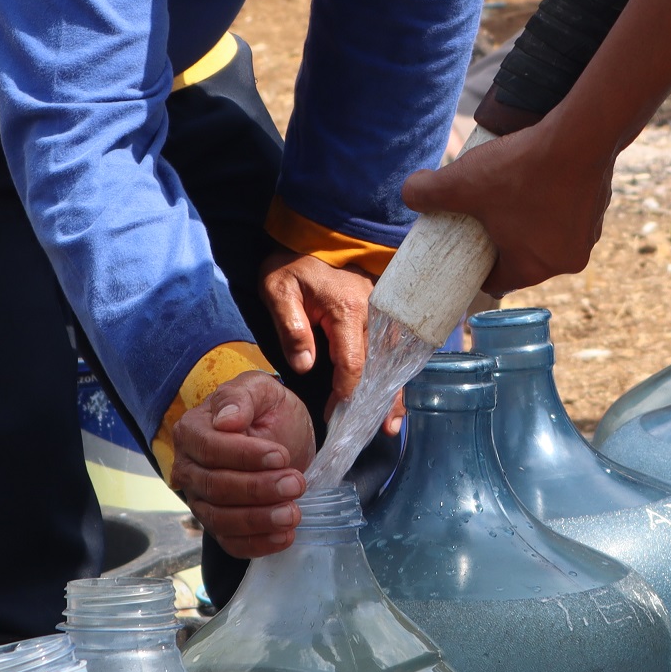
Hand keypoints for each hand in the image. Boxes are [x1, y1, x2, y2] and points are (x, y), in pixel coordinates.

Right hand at [169, 371, 311, 557]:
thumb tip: (226, 420)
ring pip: (220, 519)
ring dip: (258, 520)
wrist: (280, 434)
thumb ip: (241, 397)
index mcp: (192, 431)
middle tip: (296, 484)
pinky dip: (256, 544)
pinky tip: (284, 537)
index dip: (245, 456)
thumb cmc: (266, 409)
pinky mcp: (219, 524)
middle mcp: (188, 468)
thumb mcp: (260, 390)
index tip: (281, 456)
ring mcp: (200, 500)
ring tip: (293, 514)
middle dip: (257, 489)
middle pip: (215, 486)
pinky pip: (230, 542)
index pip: (210, 448)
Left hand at [260, 244, 406, 435]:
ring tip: (391, 425)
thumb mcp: (278, 289)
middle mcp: (373, 313)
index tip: (334, 414)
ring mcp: (380, 315)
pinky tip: (392, 400)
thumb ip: (291, 326)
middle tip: (379, 431)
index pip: (352, 361)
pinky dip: (392, 377)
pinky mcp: (380, 318)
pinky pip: (390, 352)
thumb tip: (305, 365)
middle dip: (378, 401)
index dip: (344, 392)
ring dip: (391, 393)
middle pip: (379, 366)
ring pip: (390, 361)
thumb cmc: (291, 266)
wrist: (310, 240)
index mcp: (348, 309)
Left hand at [402, 121, 613, 294]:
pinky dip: (554, 202)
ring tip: (511, 193)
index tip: (465, 246)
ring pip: (548, 234)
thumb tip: (408, 193)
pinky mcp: (601, 205)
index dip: (476, 266)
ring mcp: (589, 232)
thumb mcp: (462, 182)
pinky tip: (540, 179)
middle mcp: (568, 259)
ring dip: (531, 222)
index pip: (497, 280)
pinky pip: (568, 212)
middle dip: (503, 240)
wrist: (582, 134)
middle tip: (484, 214)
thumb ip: (427, 192)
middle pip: (524, 258)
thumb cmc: (522, 168)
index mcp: (534, 266)